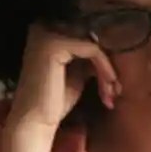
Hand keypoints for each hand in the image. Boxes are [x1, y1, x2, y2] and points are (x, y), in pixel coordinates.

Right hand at [5, 24, 120, 131]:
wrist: (36, 123)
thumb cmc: (55, 101)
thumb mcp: (77, 73)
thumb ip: (88, 57)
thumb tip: (110, 46)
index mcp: (47, 32)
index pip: (86, 38)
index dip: (103, 61)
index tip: (112, 87)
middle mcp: (44, 28)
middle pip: (92, 40)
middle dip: (108, 66)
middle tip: (114, 92)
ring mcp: (48, 34)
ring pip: (95, 46)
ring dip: (108, 71)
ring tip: (110, 95)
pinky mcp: (54, 45)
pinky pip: (93, 50)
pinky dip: (105, 70)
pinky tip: (106, 90)